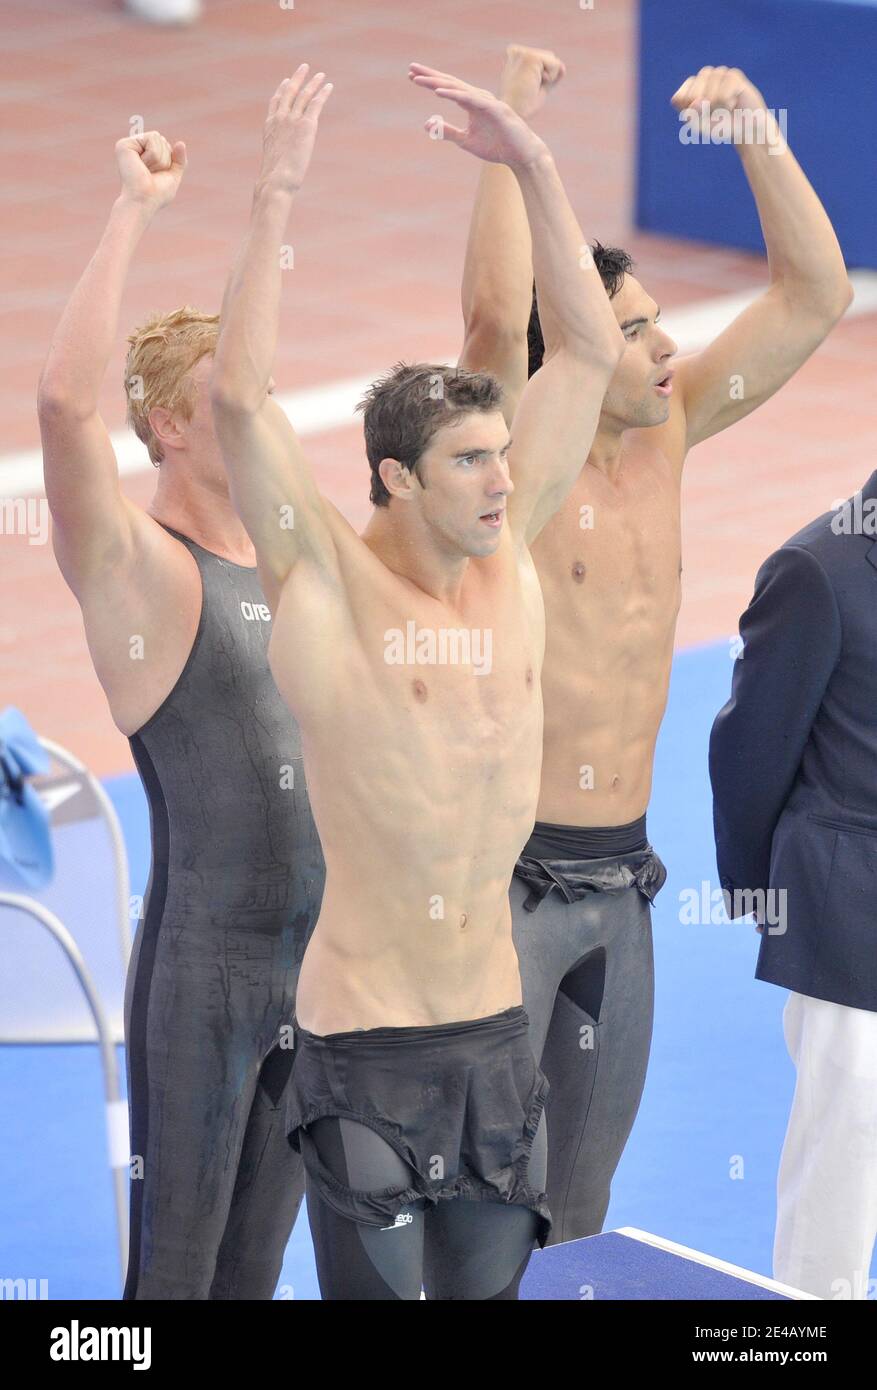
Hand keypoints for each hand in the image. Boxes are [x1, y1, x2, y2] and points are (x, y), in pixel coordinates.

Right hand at [115, 131, 185, 209]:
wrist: (144, 200)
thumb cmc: (157, 194)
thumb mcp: (172, 176)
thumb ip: (179, 160)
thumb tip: (181, 143)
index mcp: (143, 155)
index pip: (164, 145)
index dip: (167, 161)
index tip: (156, 174)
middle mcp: (134, 148)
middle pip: (161, 139)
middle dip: (164, 159)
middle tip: (151, 173)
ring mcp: (128, 145)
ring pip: (157, 137)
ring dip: (159, 159)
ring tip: (146, 170)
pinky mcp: (124, 144)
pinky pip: (151, 138)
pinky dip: (153, 155)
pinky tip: (142, 165)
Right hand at [258, 65, 332, 196]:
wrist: (277, 179)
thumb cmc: (274, 179)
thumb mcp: (273, 162)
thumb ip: (277, 156)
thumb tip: (278, 170)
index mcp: (270, 126)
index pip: (275, 102)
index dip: (281, 90)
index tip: (286, 81)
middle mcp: (280, 118)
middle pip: (289, 92)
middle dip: (297, 78)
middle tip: (304, 67)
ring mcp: (292, 120)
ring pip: (304, 95)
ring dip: (313, 83)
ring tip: (320, 74)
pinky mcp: (306, 125)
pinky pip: (316, 103)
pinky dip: (323, 93)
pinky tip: (329, 86)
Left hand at [409, 63, 545, 167]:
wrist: (520, 154)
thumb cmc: (496, 146)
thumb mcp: (466, 141)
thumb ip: (447, 131)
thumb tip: (426, 124)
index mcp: (471, 102)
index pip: (447, 87)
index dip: (429, 81)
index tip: (411, 76)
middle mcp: (477, 97)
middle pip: (449, 82)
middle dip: (429, 75)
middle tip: (410, 68)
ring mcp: (486, 101)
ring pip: (458, 88)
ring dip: (438, 83)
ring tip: (420, 80)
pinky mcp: (494, 109)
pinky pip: (471, 100)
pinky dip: (455, 95)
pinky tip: (439, 92)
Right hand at [500, 44, 564, 120]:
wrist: (513, 113)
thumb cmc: (522, 106)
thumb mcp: (539, 88)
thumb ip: (551, 76)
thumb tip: (562, 66)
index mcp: (515, 56)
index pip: (543, 61)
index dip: (542, 78)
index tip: (526, 88)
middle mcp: (517, 51)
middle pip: (549, 58)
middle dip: (547, 77)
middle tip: (529, 89)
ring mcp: (523, 52)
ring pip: (554, 61)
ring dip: (549, 78)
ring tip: (531, 87)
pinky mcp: (531, 57)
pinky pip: (556, 65)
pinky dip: (550, 79)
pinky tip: (534, 84)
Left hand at [671, 66, 766, 144]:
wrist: (747, 127)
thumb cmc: (721, 127)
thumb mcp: (702, 127)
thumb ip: (693, 117)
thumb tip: (696, 102)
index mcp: (690, 88)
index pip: (679, 98)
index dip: (689, 113)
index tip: (700, 118)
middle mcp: (703, 78)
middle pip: (693, 95)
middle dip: (704, 111)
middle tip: (715, 113)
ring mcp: (718, 73)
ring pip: (708, 94)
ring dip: (716, 108)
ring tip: (725, 109)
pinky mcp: (733, 75)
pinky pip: (723, 96)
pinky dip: (727, 106)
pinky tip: (734, 103)